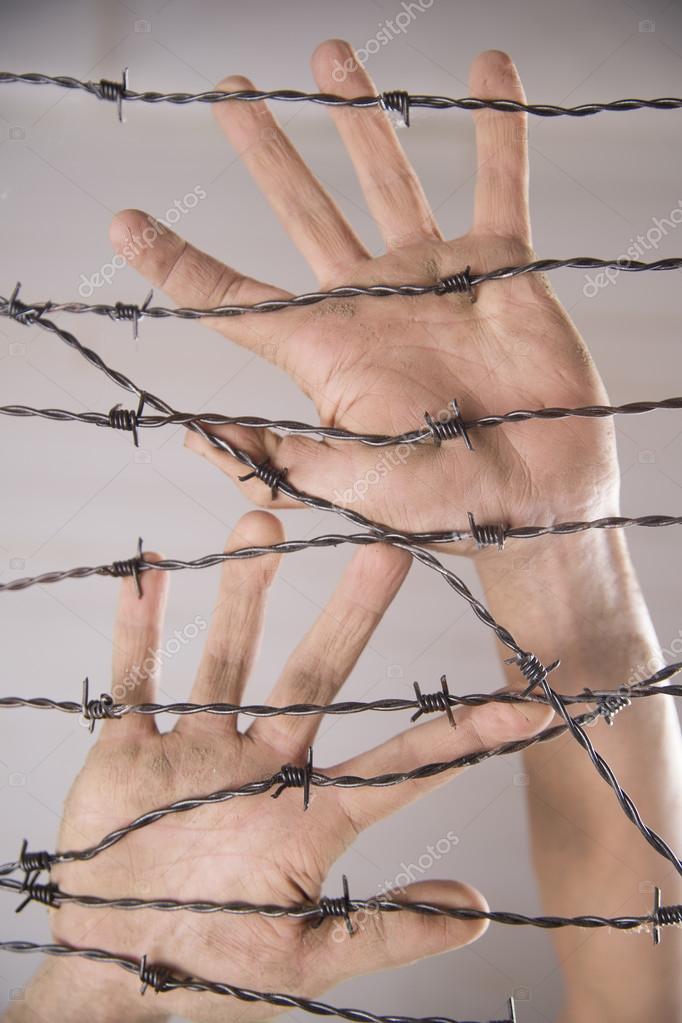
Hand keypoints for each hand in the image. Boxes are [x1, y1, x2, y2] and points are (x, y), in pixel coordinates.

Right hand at [22, 512, 549, 1020]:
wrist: (115, 970)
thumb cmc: (212, 970)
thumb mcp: (304, 961)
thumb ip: (384, 935)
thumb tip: (480, 911)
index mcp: (310, 817)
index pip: (398, 766)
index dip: (460, 737)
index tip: (526, 706)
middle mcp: (261, 768)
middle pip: (315, 682)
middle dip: (352, 619)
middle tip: (391, 551)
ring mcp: (197, 753)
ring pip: (228, 661)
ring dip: (243, 597)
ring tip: (260, 529)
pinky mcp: (131, 751)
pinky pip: (136, 680)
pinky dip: (138, 630)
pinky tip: (147, 573)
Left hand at [109, 43, 618, 546]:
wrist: (533, 502)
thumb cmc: (440, 506)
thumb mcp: (343, 485)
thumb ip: (271, 455)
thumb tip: (188, 433)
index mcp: (324, 350)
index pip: (232, 297)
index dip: (175, 262)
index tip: (125, 226)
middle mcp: (371, 302)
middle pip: (303, 210)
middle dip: (265, 150)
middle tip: (231, 92)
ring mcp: (434, 279)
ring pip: (388, 178)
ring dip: (359, 116)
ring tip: (328, 56)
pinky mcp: (502, 268)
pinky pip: (501, 182)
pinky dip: (498, 127)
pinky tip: (489, 70)